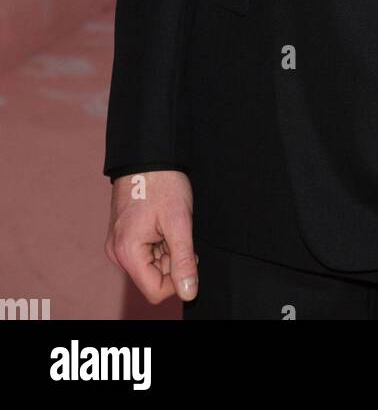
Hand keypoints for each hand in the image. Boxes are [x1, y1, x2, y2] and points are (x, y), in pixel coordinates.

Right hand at [105, 170, 198, 304]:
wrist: (148, 155)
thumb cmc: (163, 183)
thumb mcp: (179, 222)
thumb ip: (183, 260)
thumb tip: (189, 293)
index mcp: (127, 252)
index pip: (155, 291)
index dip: (178, 278)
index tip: (188, 254)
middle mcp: (117, 252)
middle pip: (152, 278)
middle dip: (171, 260)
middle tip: (177, 231)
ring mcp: (118, 244)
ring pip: (150, 265)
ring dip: (166, 250)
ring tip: (168, 224)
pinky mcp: (123, 235)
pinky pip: (144, 252)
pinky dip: (159, 242)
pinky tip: (161, 222)